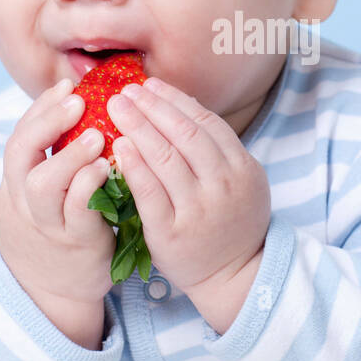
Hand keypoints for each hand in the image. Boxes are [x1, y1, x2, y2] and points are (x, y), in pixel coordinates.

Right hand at [0, 79, 115, 340]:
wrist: (54, 292)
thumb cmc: (58, 229)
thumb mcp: (44, 194)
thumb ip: (55, 160)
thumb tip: (82, 111)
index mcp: (17, 183)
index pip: (20, 137)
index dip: (40, 109)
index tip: (66, 85)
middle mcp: (23, 201)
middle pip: (20, 154)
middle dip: (46, 122)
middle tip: (77, 99)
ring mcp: (45, 224)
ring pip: (43, 186)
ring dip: (69, 156)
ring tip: (97, 134)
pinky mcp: (72, 243)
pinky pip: (75, 213)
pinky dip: (87, 187)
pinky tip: (106, 168)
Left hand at [106, 77, 270, 326]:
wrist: (234, 275)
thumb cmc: (232, 223)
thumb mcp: (244, 182)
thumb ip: (219, 150)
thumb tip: (183, 107)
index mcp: (242, 168)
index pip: (206, 123)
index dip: (175, 100)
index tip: (150, 85)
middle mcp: (223, 185)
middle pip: (184, 134)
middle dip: (152, 107)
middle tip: (126, 90)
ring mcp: (198, 209)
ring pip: (165, 158)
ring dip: (138, 127)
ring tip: (116, 108)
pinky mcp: (172, 232)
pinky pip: (149, 192)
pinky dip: (133, 165)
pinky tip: (118, 146)